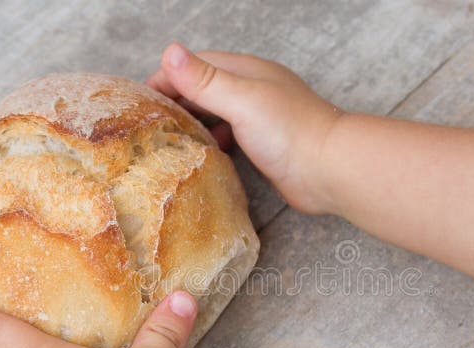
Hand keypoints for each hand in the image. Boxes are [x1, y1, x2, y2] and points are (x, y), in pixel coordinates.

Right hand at [146, 42, 343, 213]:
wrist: (330, 170)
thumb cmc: (289, 132)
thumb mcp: (241, 99)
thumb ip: (205, 80)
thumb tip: (169, 51)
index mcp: (248, 72)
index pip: (199, 65)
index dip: (169, 76)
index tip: (142, 96)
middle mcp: (255, 91)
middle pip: (208, 88)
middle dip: (179, 99)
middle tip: (150, 120)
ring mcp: (262, 119)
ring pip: (220, 114)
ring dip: (196, 121)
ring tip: (170, 137)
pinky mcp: (267, 146)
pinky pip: (232, 138)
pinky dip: (215, 141)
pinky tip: (205, 152)